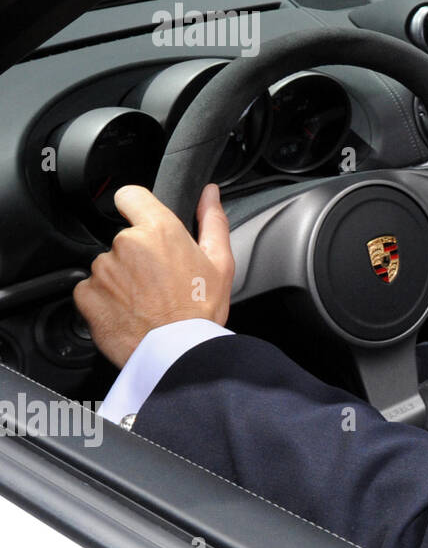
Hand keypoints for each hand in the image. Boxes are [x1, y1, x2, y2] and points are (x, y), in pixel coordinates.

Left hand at [73, 184, 234, 368]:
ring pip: (108, 264)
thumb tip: (210, 194)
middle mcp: (127, 244)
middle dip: (137, 255)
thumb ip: (212, 221)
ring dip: (121, 278)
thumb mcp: (221, 263)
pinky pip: (91, 288)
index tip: (143, 222)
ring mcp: (104, 269)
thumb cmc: (201, 311)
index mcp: (160, 231)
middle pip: (124, 238)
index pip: (130, 195)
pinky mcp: (87, 294)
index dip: (137, 206)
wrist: (177, 354)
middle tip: (159, 281)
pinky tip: (128, 311)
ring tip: (145, 301)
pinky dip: (104, 298)